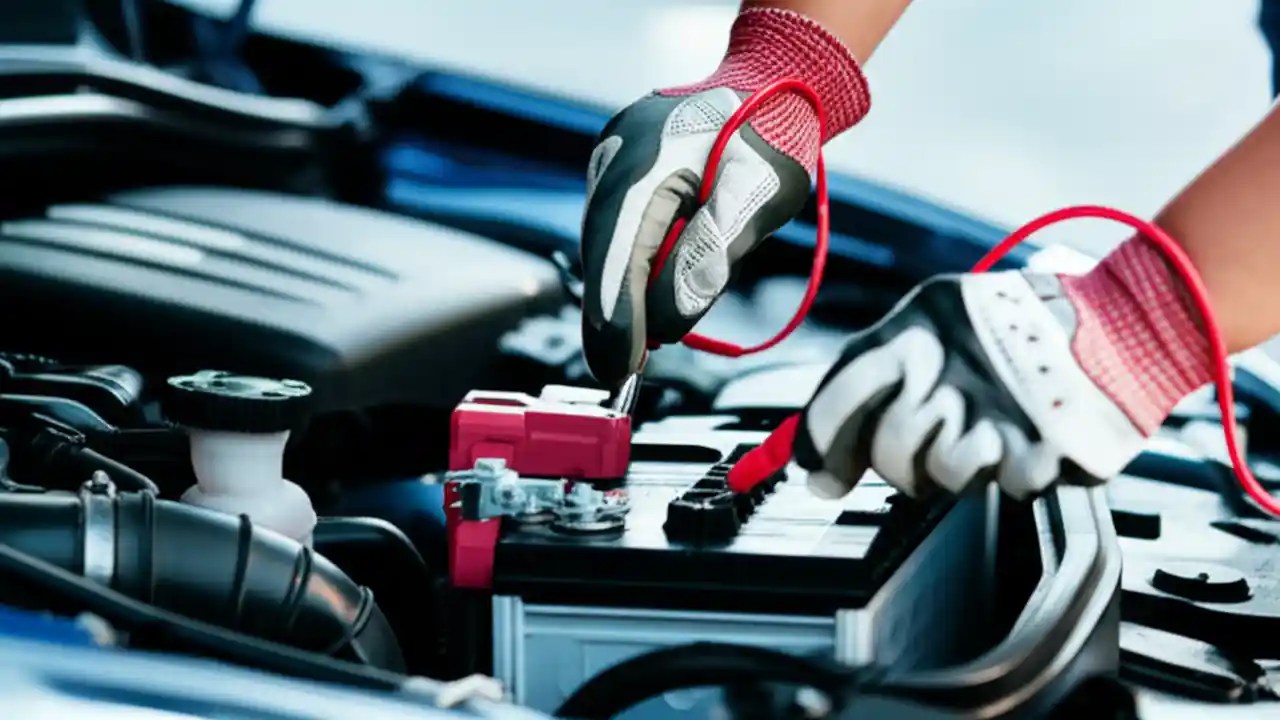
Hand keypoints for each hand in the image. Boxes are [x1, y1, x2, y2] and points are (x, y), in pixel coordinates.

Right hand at [578, 7, 870, 386]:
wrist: (770, 82)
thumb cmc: (771, 134)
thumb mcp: (756, 199)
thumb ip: (710, 258)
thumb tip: (666, 320)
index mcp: (647, 160)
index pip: (618, 252)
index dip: (615, 316)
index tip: (619, 366)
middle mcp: (617, 158)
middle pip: (602, 253)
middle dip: (611, 315)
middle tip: (621, 370)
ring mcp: (613, 163)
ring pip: (606, 245)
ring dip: (619, 296)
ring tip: (636, 346)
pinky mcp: (621, 172)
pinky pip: (617, 231)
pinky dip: (628, 269)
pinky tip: (644, 300)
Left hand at [790, 252, 1211, 499]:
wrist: (1119, 324)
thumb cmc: (1015, 326)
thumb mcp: (931, 318)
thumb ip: (868, 372)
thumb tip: (810, 453)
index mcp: (916, 329)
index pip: (844, 391)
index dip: (822, 439)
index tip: (816, 474)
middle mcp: (948, 369)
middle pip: (888, 446)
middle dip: (897, 458)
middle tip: (927, 441)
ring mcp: (993, 412)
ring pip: (937, 475)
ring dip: (956, 464)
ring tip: (986, 428)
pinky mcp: (1039, 450)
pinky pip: (1000, 485)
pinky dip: (1011, 469)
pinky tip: (1024, 436)